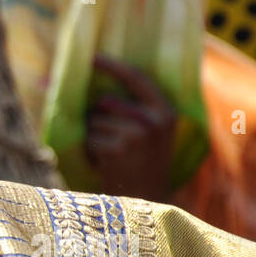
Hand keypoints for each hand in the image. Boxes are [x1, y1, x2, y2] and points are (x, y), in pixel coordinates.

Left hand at [83, 54, 177, 202]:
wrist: (146, 199)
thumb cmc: (144, 162)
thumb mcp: (153, 131)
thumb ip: (136, 107)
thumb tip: (97, 84)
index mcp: (166, 110)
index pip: (136, 77)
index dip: (113, 65)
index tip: (93, 57)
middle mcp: (154, 120)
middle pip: (105, 101)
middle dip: (97, 116)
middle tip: (112, 138)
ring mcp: (136, 134)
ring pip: (94, 120)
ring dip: (95, 136)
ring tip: (113, 153)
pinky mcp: (117, 149)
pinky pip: (89, 138)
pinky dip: (90, 150)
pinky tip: (106, 163)